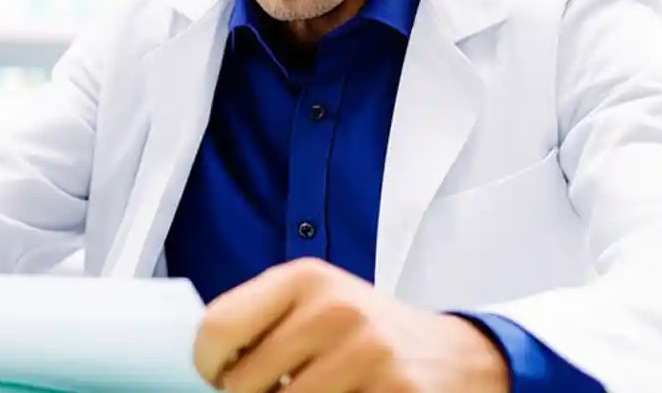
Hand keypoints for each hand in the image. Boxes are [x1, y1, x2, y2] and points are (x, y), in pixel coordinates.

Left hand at [193, 258, 509, 392]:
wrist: (459, 357)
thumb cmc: (369, 334)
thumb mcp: (316, 305)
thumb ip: (263, 321)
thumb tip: (202, 361)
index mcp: (304, 278)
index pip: (217, 327)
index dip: (208, 365)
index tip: (218, 377)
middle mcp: (335, 309)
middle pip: (243, 383)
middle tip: (277, 391)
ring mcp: (368, 353)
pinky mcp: (396, 391)